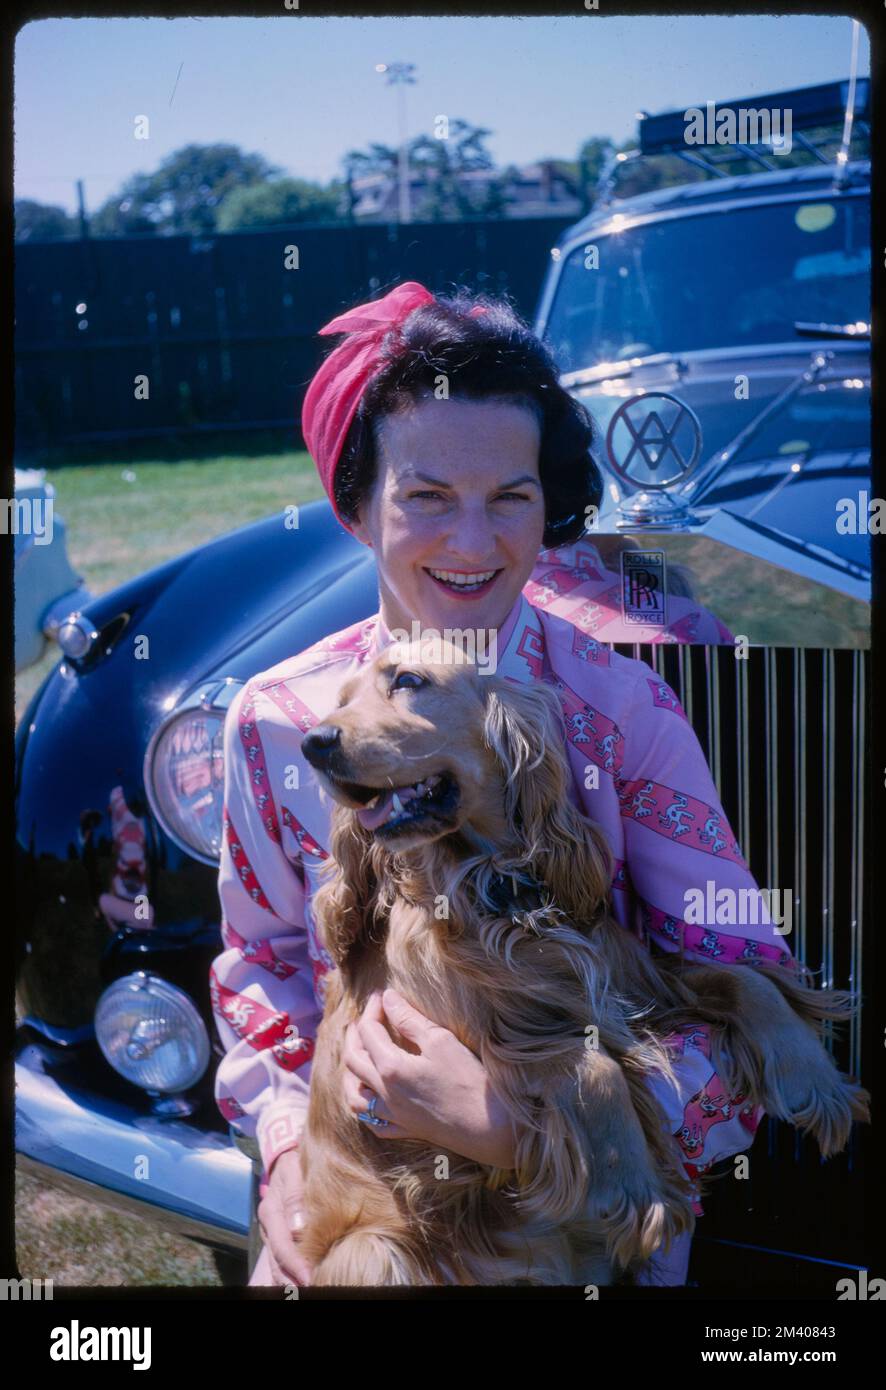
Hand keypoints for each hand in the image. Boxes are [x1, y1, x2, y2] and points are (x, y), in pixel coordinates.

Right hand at [256, 1147, 313, 1286]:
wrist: (287, 1155)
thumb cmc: (295, 1160)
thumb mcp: (294, 1169)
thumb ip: (295, 1195)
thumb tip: (297, 1226)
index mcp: (271, 1212)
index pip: (282, 1246)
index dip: (296, 1265)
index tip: (311, 1279)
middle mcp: (269, 1226)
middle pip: (277, 1262)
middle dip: (293, 1281)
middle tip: (314, 1290)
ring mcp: (273, 1232)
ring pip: (278, 1264)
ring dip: (291, 1281)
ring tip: (310, 1289)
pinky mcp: (280, 1234)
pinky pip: (282, 1259)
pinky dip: (291, 1273)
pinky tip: (303, 1281)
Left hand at [342, 988, 517, 1169]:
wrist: (489, 1126)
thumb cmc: (468, 1079)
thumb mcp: (440, 1040)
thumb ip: (409, 1019)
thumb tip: (387, 998)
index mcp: (391, 1067)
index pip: (369, 1031)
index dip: (372, 1009)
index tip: (381, 995)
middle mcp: (384, 1093)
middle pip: (353, 1060)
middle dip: (354, 1035)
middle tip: (363, 1019)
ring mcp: (393, 1115)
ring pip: (354, 1095)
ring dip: (351, 1072)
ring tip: (356, 1055)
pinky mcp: (405, 1131)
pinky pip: (372, 1122)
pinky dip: (365, 1106)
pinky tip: (370, 1098)